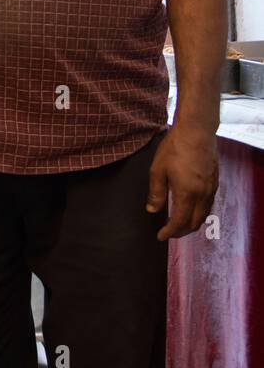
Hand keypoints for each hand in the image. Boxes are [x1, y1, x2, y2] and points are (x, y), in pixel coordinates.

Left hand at [147, 124, 218, 241]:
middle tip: (168, 233)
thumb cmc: (175, 148)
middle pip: (194, 222)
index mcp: (187, 193)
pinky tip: (190, 210)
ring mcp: (211, 188)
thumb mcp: (158, 170)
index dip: (170, 232)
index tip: (160, 236)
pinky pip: (209, 205)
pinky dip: (199, 213)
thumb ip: (155, 193)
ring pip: (204, 215)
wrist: (197, 132)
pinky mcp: (215, 182)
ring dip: (191, 224)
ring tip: (178, 225)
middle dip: (181, 232)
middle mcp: (202, 194)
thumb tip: (152, 210)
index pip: (179, 222)